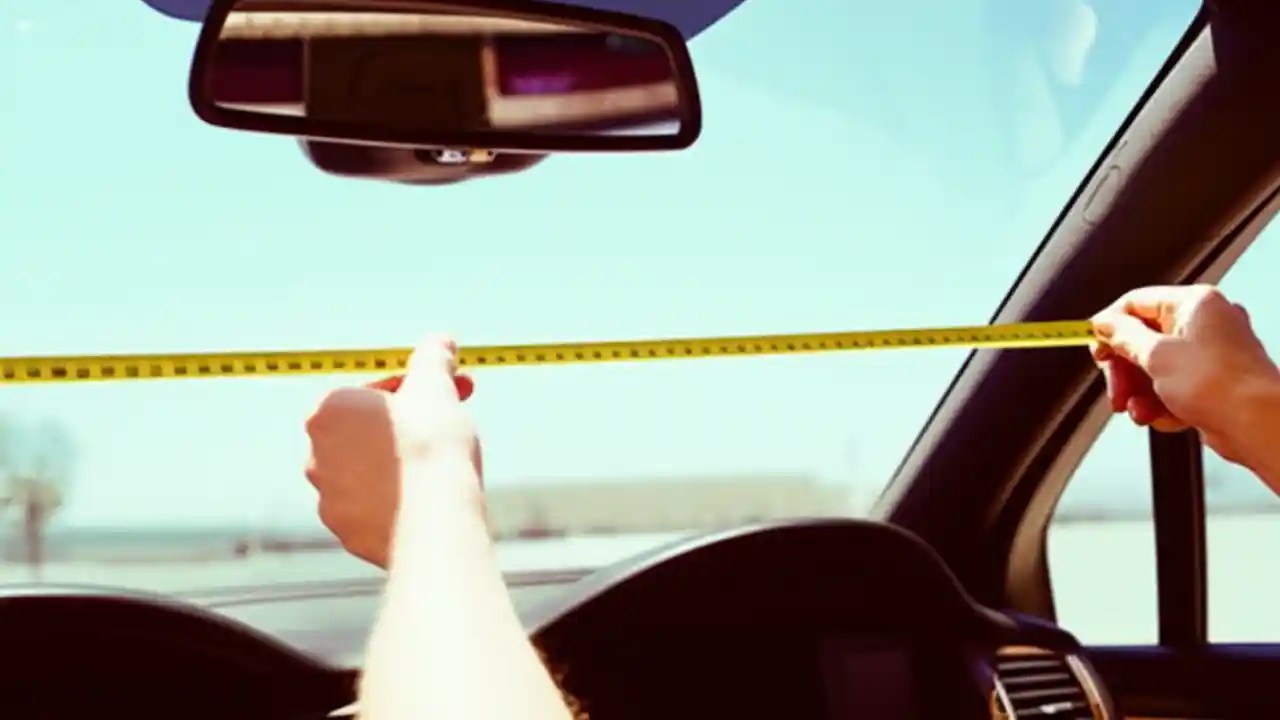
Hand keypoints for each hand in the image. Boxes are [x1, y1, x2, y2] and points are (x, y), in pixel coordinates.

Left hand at [304, 335, 479, 567]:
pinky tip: (426, 499)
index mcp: (329, 410)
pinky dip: (396, 501)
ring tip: (438, 466)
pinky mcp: (345, 531)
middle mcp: (316, 453)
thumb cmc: (431, 444)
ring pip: (371, 470)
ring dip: (399, 463)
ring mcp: (328, 496)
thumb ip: (433, 358)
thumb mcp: (436, 386)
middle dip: (408, 425)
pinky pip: (373, 507)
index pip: (376, 391)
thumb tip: (441, 341)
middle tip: (448, 425)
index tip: (448, 394)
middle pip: (370, 432)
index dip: (418, 390)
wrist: (434, 517)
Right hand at [1090, 284, 1279, 462]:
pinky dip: (1163, 403)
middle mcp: (1207, 323)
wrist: (1259, 425)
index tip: (1097, 348)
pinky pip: (1174, 387)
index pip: (1136, 303)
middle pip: (1144, 339)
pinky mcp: (1214, 381)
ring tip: (1139, 412)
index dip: (1111, 327)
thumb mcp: (1155, 356)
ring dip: (1141, 392)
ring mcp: (1212, 353)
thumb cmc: (1220, 385)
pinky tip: (1163, 418)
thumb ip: (1123, 336)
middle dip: (1126, 370)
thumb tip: (1105, 324)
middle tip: (1116, 390)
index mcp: (1195, 304)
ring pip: (1157, 367)